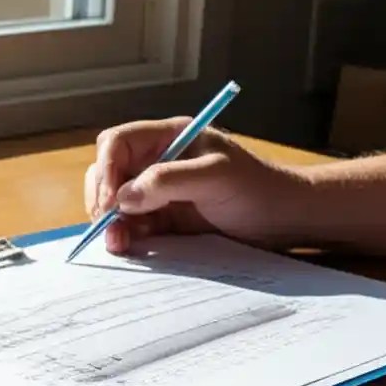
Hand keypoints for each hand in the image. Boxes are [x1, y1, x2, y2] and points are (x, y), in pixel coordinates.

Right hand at [86, 118, 307, 254]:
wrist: (284, 220)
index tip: (111, 201)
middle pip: (107, 172)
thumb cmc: (257, 188)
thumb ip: (168, 181)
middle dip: (102, 198)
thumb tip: (123, 198)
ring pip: (114, 202)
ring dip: (109, 222)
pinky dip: (123, 236)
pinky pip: (130, 225)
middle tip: (109, 224)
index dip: (107, 169)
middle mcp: (157, 161)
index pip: (117, 143)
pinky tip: (127, 247)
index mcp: (168, 137)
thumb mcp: (216, 176)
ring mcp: (157, 192)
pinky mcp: (162, 219)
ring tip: (118, 243)